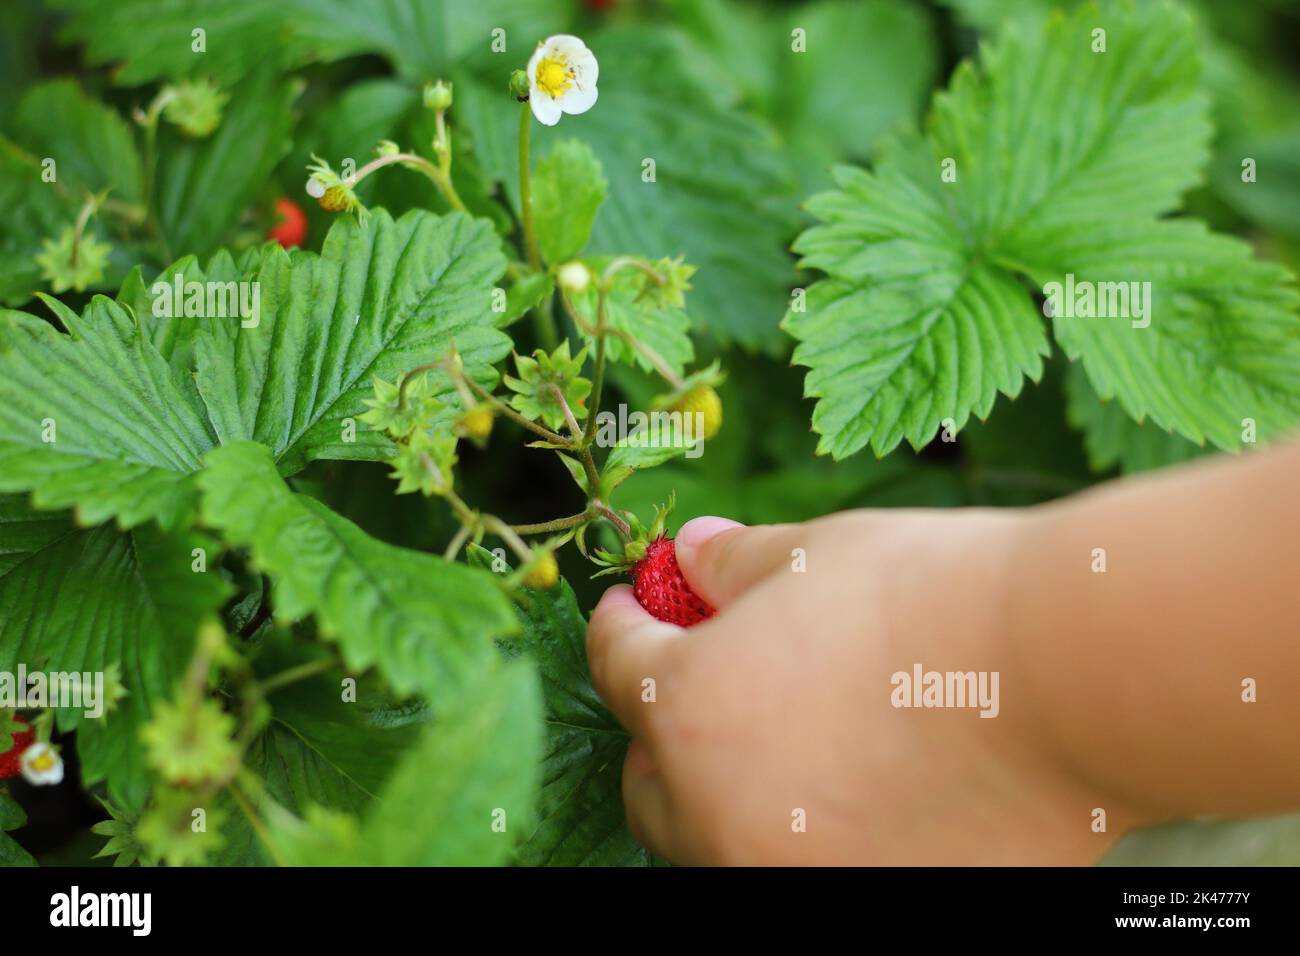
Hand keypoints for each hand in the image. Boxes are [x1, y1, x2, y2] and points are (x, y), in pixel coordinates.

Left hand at [586, 510, 1138, 864]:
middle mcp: (717, 812)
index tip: (631, 608)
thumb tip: (689, 555)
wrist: (1068, 677)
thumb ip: (728, 563)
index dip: (619, 625)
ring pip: (715, 838)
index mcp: (686, 710)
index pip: (615, 667)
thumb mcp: (808, 551)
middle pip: (649, 781)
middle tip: (702, 683)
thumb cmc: (930, 598)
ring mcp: (788, 871)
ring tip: (783, 738)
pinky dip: (807, 830)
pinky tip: (856, 784)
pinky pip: (802, 863)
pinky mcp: (860, 897)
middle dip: (662, 730)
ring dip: (724, 790)